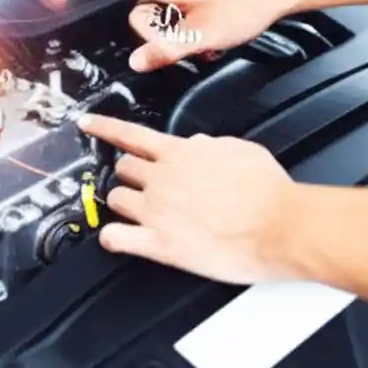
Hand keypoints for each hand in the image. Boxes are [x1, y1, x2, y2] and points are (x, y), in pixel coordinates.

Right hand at [50, 0, 304, 70]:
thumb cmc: (248, 2)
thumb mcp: (205, 34)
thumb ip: (167, 50)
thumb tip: (136, 62)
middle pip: (139, 14)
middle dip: (155, 35)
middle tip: (186, 42)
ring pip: (160, 18)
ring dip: (176, 34)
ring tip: (206, 38)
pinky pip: (178, 15)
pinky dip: (189, 29)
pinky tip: (212, 35)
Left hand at [79, 113, 299, 283]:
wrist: (281, 226)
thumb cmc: (268, 191)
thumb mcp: (238, 149)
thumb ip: (208, 145)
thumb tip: (195, 145)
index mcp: (180, 154)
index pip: (130, 134)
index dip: (103, 127)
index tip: (87, 123)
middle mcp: (162, 179)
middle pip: (122, 168)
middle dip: (129, 173)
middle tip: (143, 182)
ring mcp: (156, 212)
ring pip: (116, 199)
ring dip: (123, 202)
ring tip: (140, 210)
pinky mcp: (160, 244)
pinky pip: (117, 238)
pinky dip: (112, 238)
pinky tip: (116, 238)